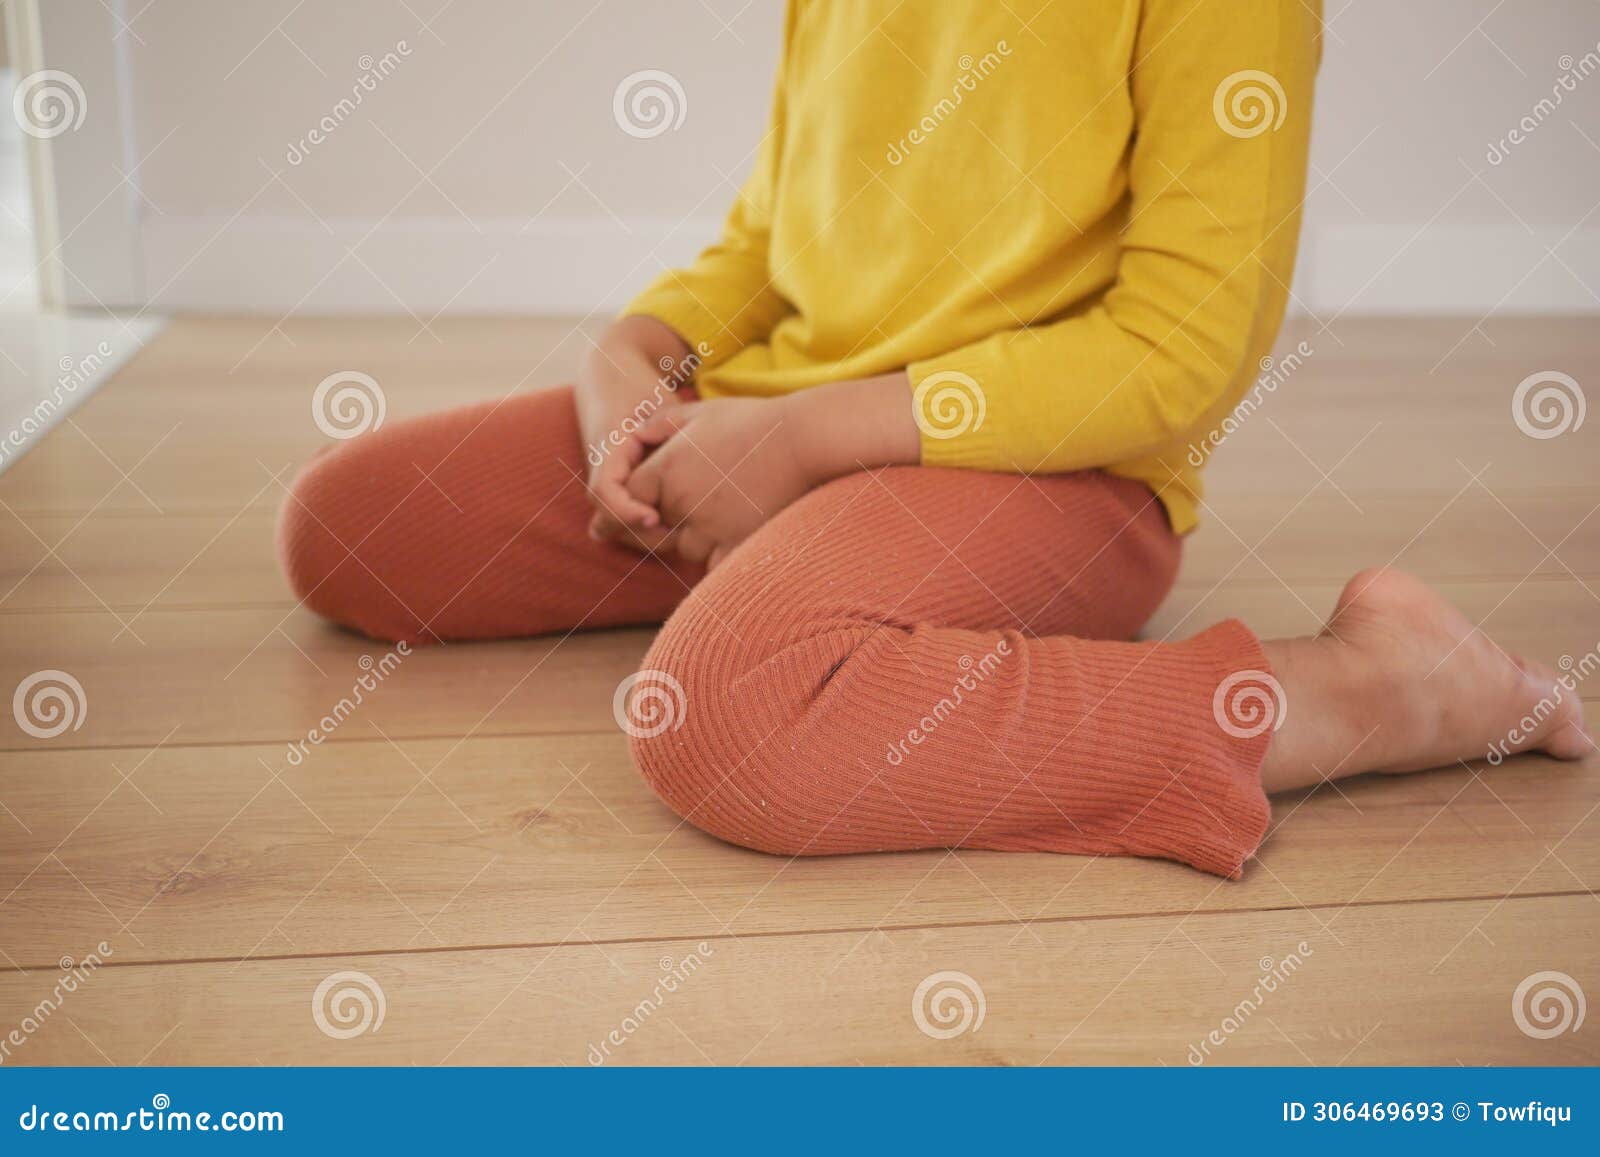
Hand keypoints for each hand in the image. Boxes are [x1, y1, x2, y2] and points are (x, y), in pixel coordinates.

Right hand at [575, 315, 695, 533]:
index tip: (655, 517)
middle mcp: (600, 471)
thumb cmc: (640, 388)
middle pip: (608, 521)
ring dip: (644, 538)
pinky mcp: (616, 490)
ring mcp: (605, 483)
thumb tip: (697, 460)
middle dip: (642, 535)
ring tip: (684, 539)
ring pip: (612, 527)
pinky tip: (675, 533)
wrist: (611, 376)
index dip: (626, 512)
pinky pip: (621, 520)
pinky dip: (643, 531)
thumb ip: (673, 431)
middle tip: (683, 538)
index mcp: (608, 449)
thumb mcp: (659, 405)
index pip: (603, 491)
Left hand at [592, 396, 815, 568]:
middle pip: (660, 525)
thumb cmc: (753, 421)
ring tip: (729, 511)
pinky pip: (715, 564)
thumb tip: (637, 434)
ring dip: (701, 539)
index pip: (634, 496)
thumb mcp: (701, 412)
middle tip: (707, 497)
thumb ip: (661, 423)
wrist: (801, 439)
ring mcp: (708, 525)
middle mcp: (681, 501)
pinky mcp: (736, 542)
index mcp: (666, 469)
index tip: (674, 487)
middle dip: (676, 517)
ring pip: (687, 549)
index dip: (649, 495)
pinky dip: (723, 555)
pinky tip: (740, 532)